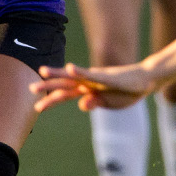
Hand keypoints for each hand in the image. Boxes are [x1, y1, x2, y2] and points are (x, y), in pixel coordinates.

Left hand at [31, 63, 157, 111]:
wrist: (145, 81)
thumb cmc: (126, 92)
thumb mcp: (110, 104)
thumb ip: (95, 103)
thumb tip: (82, 104)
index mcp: (88, 90)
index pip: (66, 95)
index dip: (51, 100)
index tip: (37, 107)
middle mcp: (89, 82)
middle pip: (65, 84)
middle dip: (48, 87)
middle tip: (30, 89)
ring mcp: (97, 78)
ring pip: (74, 77)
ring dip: (58, 74)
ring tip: (42, 71)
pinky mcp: (107, 77)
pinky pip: (91, 75)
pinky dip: (80, 72)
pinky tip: (70, 68)